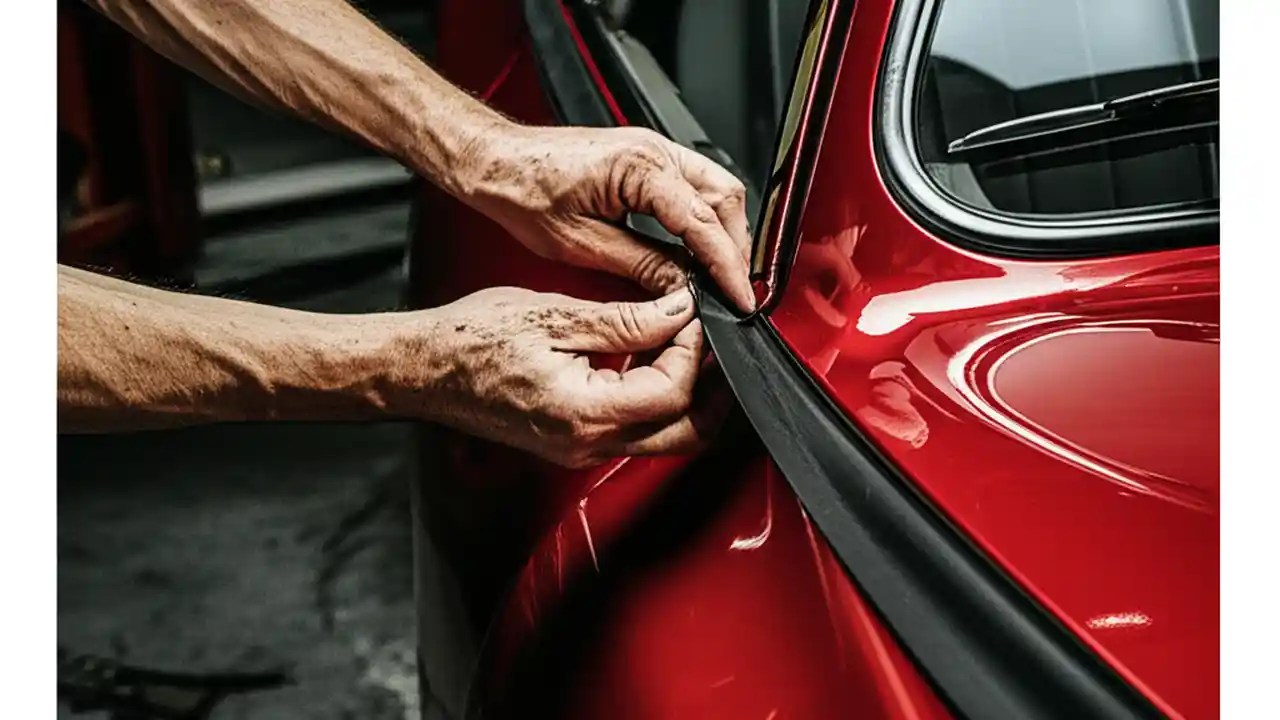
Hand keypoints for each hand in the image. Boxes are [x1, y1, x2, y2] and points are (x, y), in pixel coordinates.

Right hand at [387, 286, 728, 467]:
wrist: (425, 370)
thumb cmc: (472, 340)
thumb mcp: (554, 315)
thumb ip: (626, 319)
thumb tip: (679, 310)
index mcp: (584, 412)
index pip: (672, 391)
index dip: (694, 349)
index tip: (691, 311)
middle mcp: (588, 444)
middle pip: (686, 434)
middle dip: (712, 389)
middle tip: (714, 342)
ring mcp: (583, 450)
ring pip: (667, 437)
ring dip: (689, 393)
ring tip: (686, 342)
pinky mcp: (577, 443)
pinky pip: (637, 431)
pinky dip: (658, 397)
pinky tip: (653, 357)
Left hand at [460, 124, 756, 311]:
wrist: (495, 162)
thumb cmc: (523, 191)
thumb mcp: (582, 244)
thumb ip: (642, 264)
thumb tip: (683, 289)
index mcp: (640, 166)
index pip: (703, 222)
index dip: (727, 265)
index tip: (739, 298)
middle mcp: (654, 149)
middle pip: (724, 198)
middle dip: (735, 247)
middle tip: (734, 291)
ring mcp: (653, 149)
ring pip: (715, 191)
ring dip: (722, 233)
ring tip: (719, 277)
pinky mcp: (645, 159)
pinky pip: (693, 187)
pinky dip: (703, 220)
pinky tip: (696, 251)